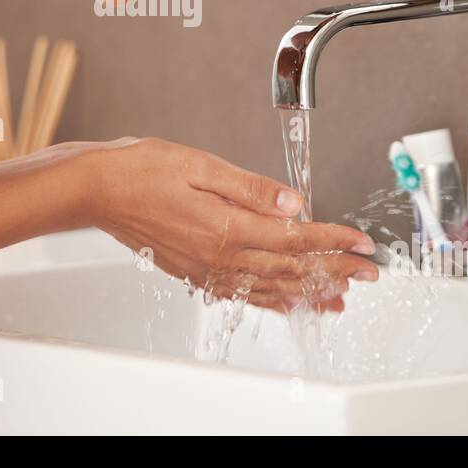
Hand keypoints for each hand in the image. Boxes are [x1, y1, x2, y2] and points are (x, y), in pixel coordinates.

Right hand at [86, 137, 377, 313]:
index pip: (295, 238)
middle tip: (368, 273)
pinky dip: (272, 300)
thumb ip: (252, 188)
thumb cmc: (142, 170)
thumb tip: (294, 203)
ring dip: (309, 293)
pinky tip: (287, 302)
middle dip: (335, 271)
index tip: (362, 242)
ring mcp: (205, 269)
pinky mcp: (194, 272)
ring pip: (269, 288)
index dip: (334, 241)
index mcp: (225, 226)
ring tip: (339, 297)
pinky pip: (242, 294)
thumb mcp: (202, 165)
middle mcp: (218, 256)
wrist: (98, 190)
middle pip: (290, 269)